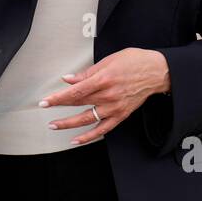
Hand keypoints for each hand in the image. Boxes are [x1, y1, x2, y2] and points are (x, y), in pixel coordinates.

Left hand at [39, 48, 168, 144]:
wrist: (157, 72)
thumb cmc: (134, 62)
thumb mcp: (108, 61)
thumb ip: (87, 73)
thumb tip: (69, 79)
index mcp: (103, 80)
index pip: (74, 92)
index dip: (58, 97)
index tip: (45, 100)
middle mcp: (108, 96)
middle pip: (78, 104)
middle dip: (58, 107)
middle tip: (44, 109)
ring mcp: (114, 107)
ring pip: (87, 119)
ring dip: (69, 124)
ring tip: (54, 125)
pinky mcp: (121, 115)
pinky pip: (103, 129)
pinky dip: (89, 136)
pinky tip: (77, 140)